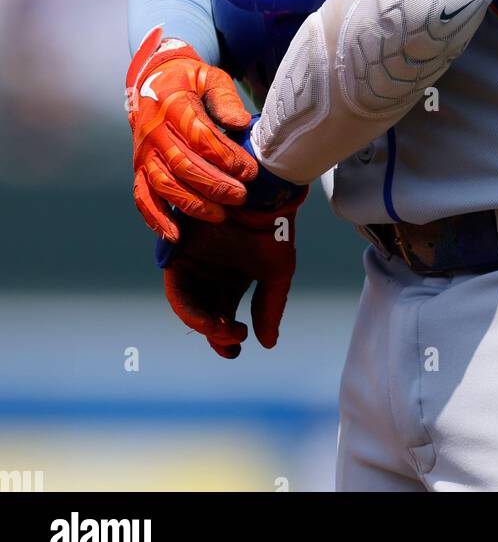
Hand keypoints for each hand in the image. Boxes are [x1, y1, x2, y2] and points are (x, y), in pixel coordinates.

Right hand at [126, 25, 256, 239]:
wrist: (155, 81)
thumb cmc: (190, 81)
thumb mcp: (210, 77)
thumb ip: (225, 98)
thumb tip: (240, 122)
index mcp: (172, 105)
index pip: (200, 134)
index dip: (225, 155)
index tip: (249, 171)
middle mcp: (153, 131)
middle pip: (183, 163)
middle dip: (214, 184)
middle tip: (241, 196)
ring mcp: (144, 153)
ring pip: (164, 184)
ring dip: (191, 203)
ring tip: (220, 215)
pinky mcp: (139, 169)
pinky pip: (142, 198)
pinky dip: (156, 219)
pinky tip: (176, 234)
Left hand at [157, 190, 306, 357]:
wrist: (264, 192)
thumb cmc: (273, 228)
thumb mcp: (277, 273)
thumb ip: (269, 307)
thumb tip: (267, 343)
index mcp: (229, 280)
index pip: (221, 316)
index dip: (225, 338)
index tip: (236, 349)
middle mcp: (209, 275)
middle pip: (204, 315)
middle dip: (215, 333)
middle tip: (232, 340)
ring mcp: (193, 264)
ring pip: (189, 307)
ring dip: (202, 324)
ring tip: (221, 330)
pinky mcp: (179, 253)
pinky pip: (177, 290)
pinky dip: (189, 309)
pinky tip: (209, 318)